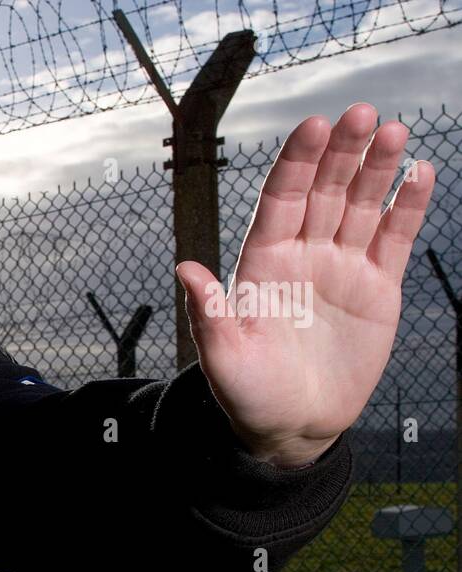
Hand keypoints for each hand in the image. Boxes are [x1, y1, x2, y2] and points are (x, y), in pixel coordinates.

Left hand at [176, 102, 435, 467]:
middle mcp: (302, 256)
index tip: (312, 126)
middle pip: (323, 192)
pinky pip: (394, 237)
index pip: (280, 201)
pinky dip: (408, 205)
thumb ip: (210, 315)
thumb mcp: (225, 359)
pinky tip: (419, 172)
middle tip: (361, 113)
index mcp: (262, 264)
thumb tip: (186, 269)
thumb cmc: (249, 394)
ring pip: (361, 205)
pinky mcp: (377, 287)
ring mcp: (341, 267)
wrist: (293, 426)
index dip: (296, 163)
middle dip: (340, 152)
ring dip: (377, 168)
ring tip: (394, 131)